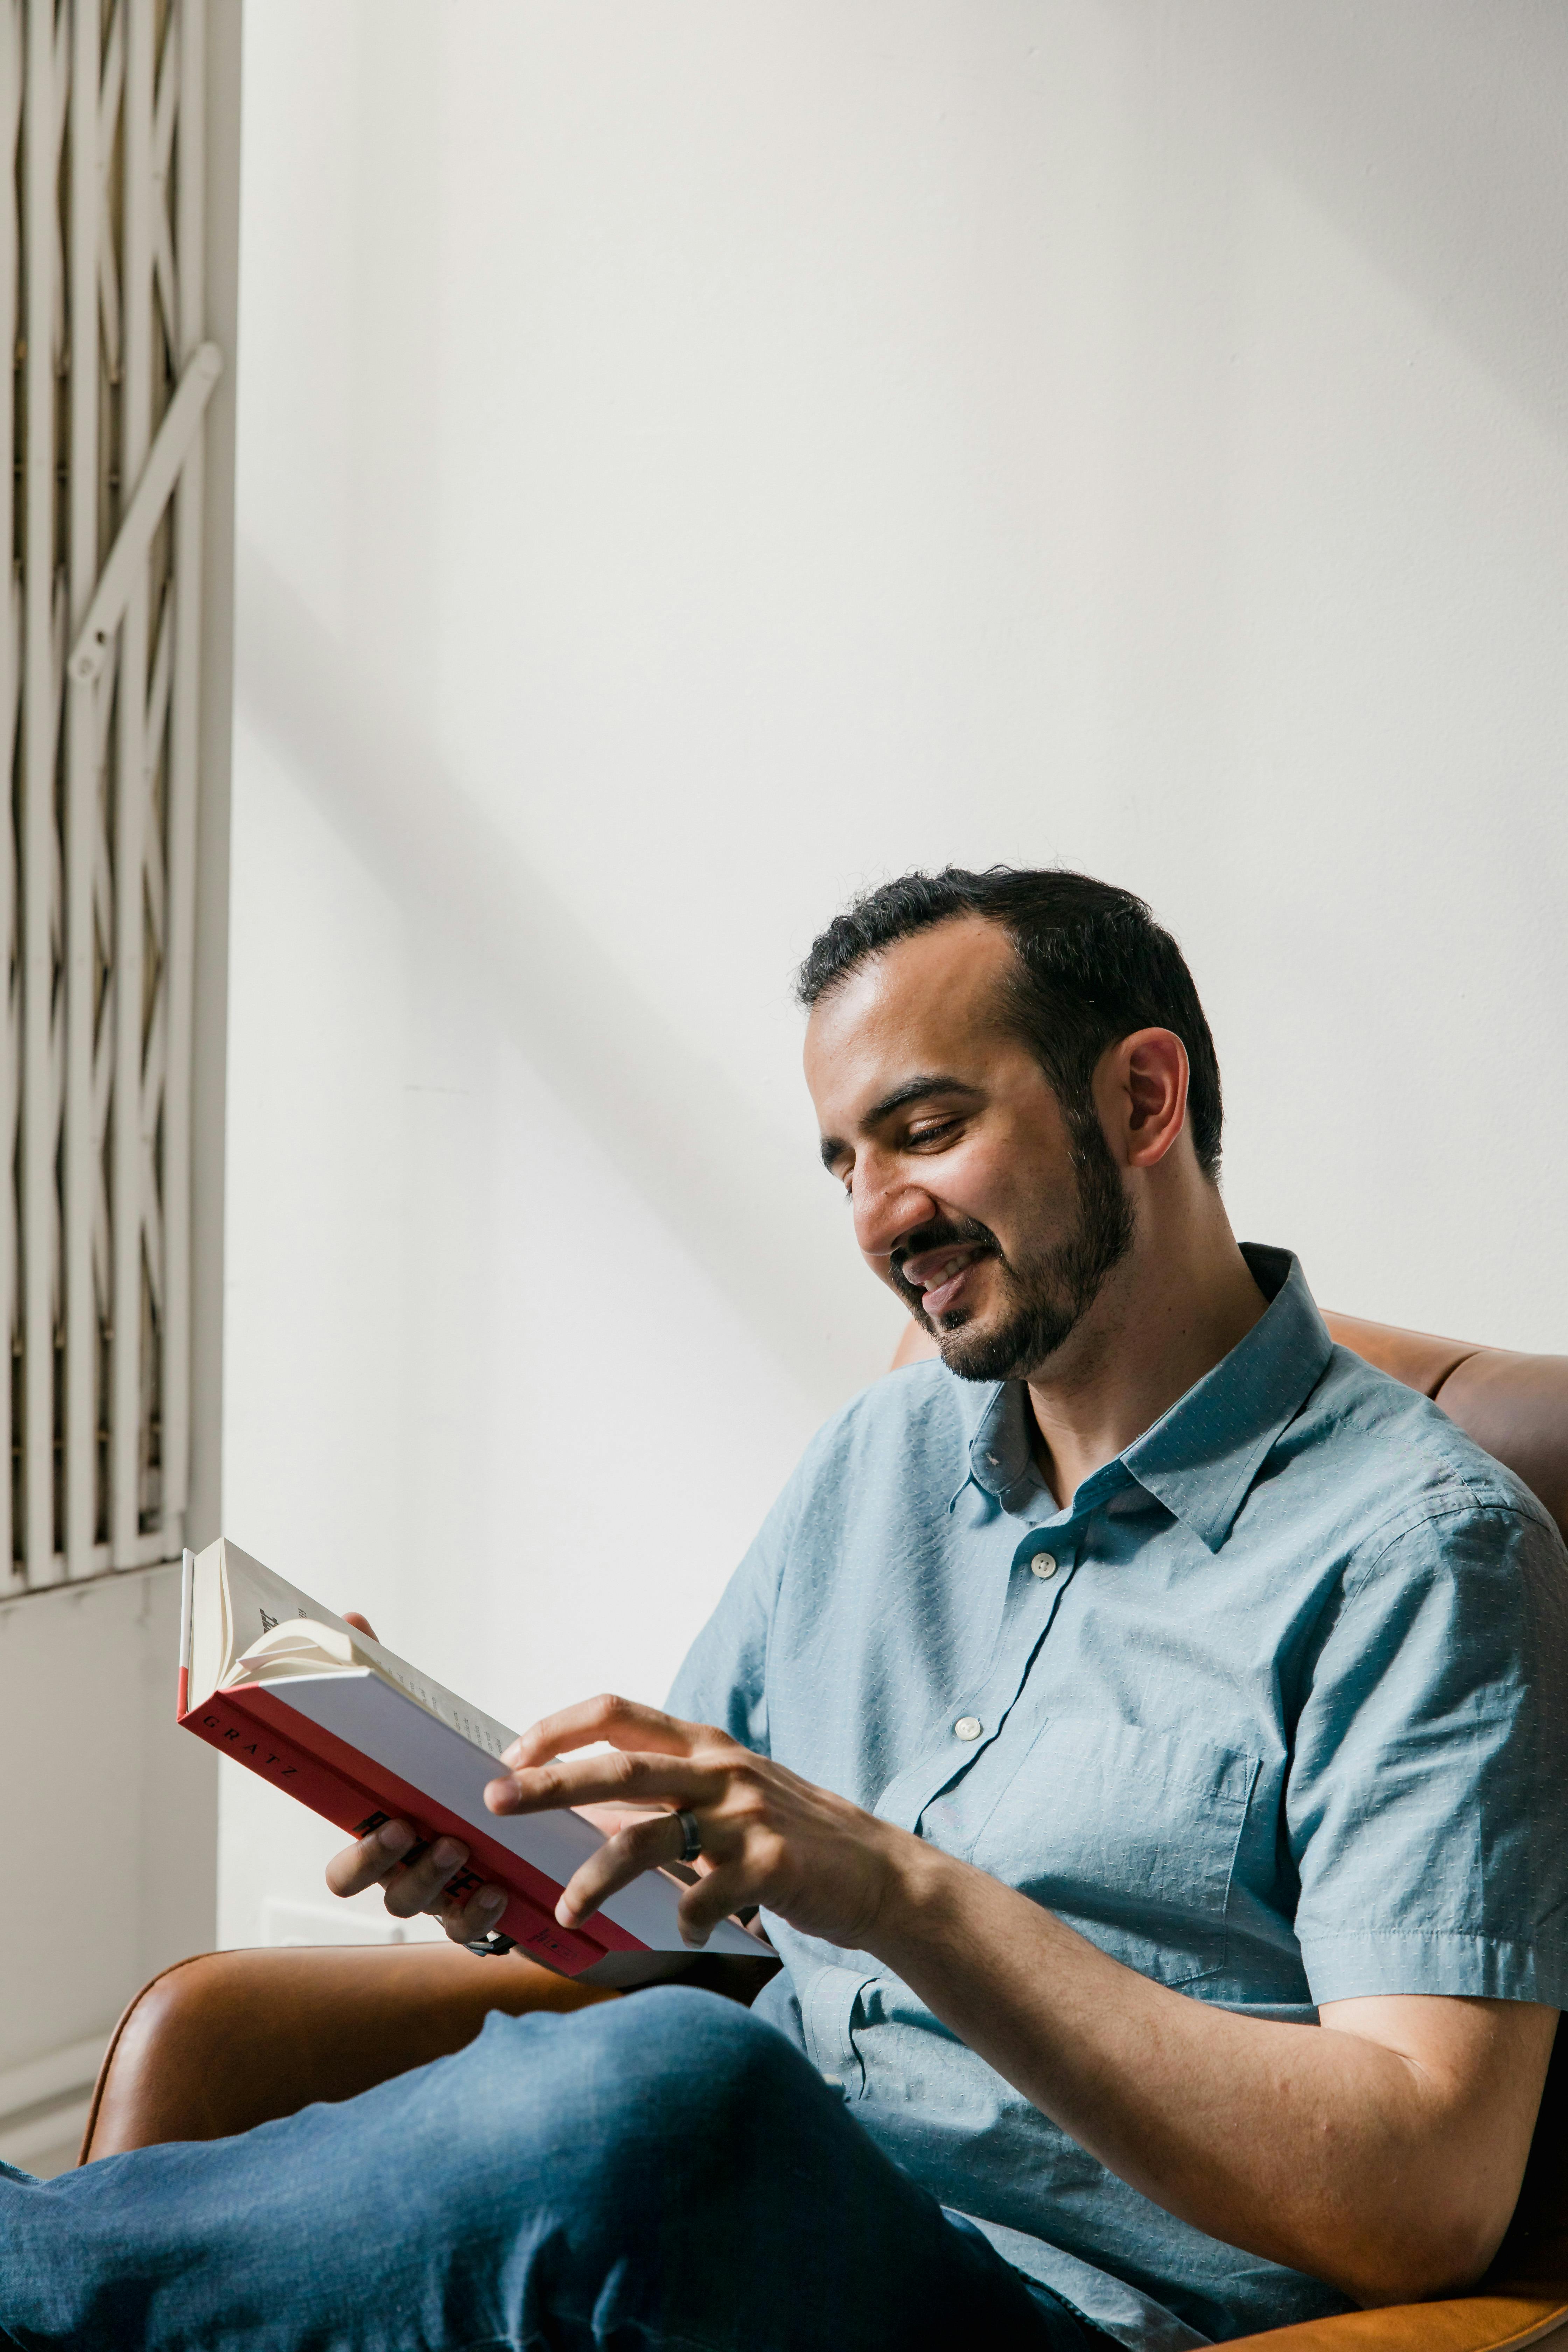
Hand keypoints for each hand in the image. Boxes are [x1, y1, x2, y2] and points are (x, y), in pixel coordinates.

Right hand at [321, 1612, 507, 1944]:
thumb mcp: (426, 1730)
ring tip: (462, 1844)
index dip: (358, 1854)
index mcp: (386, 1839)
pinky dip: (483, 1911)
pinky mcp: (485, 1914)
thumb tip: (353, 1622)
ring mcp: (444, 1900)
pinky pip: (475, 1931)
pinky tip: (500, 1886)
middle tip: (417, 1829)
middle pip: (380, 1892)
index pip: (347, 1870)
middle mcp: (407, 1877)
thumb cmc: (453, 1775)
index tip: (389, 1820)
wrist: (520, 1824)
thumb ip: (386, 1679)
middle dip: (392, 1866)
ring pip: (425, 1909)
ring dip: (438, 1880)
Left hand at [486, 1694, 917, 1949]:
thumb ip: (664, 1790)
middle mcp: (721, 1770)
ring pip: (649, 1836)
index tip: (512, 1755)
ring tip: (568, 1909)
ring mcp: (746, 1815)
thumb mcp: (727, 1793)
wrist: (877, 1872)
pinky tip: (684, 1931)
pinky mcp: (770, 1864)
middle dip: (550, 1783)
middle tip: (497, 1800)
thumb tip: (581, 1800)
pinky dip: (685, 1918)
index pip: (617, 1715)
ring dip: (597, 1876)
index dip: (559, 1729)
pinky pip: (706, 1895)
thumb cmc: (791, 1833)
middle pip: (620, 1767)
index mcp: (705, 1746)